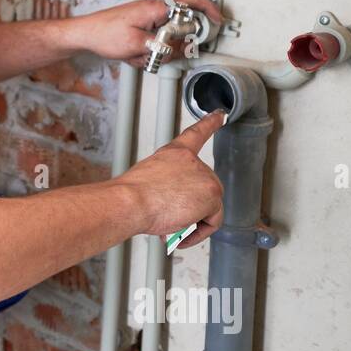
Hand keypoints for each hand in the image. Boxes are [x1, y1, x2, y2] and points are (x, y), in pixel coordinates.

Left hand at [78, 0, 223, 66]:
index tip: (218, 21)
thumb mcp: (138, 45)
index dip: (207, 10)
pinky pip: (154, 41)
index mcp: (155, 8)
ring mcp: (147, 17)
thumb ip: (165, 46)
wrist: (84, 34)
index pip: (190, 3)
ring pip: (166, 37)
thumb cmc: (104, 34)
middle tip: (162, 54)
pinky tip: (132, 56)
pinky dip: (146, 52)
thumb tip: (185, 46)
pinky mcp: (141, 26)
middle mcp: (153, 9)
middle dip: (172, 45)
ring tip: (138, 55)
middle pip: (180, 26)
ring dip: (155, 51)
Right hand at [114, 110, 225, 248]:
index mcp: (175, 153)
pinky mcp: (212, 196)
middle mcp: (194, 162)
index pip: (196, 134)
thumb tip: (171, 207)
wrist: (131, 202)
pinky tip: (182, 235)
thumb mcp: (148, 180)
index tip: (220, 115)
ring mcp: (205, 177)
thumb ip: (166, 186)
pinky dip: (198, 233)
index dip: (210, 122)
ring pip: (208, 209)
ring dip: (190, 224)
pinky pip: (212, 223)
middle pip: (203, 190)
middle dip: (188, 210)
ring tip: (169, 227)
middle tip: (167, 220)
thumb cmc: (131, 195)